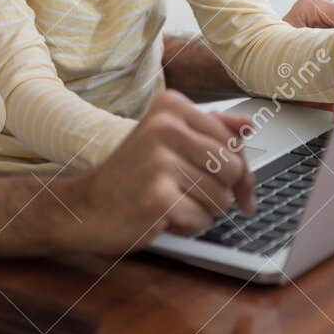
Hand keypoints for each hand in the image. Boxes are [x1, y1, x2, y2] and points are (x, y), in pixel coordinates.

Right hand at [75, 90, 254, 252]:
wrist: (86, 207)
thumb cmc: (130, 177)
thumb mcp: (167, 142)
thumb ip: (210, 131)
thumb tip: (248, 124)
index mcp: (171, 106)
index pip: (234, 142)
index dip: (240, 172)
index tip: (236, 188)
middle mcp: (166, 126)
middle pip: (234, 169)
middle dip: (220, 192)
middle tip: (190, 195)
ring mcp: (161, 161)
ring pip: (222, 198)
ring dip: (203, 211)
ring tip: (172, 203)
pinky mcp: (159, 196)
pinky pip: (202, 219)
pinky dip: (188, 227)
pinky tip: (163, 217)